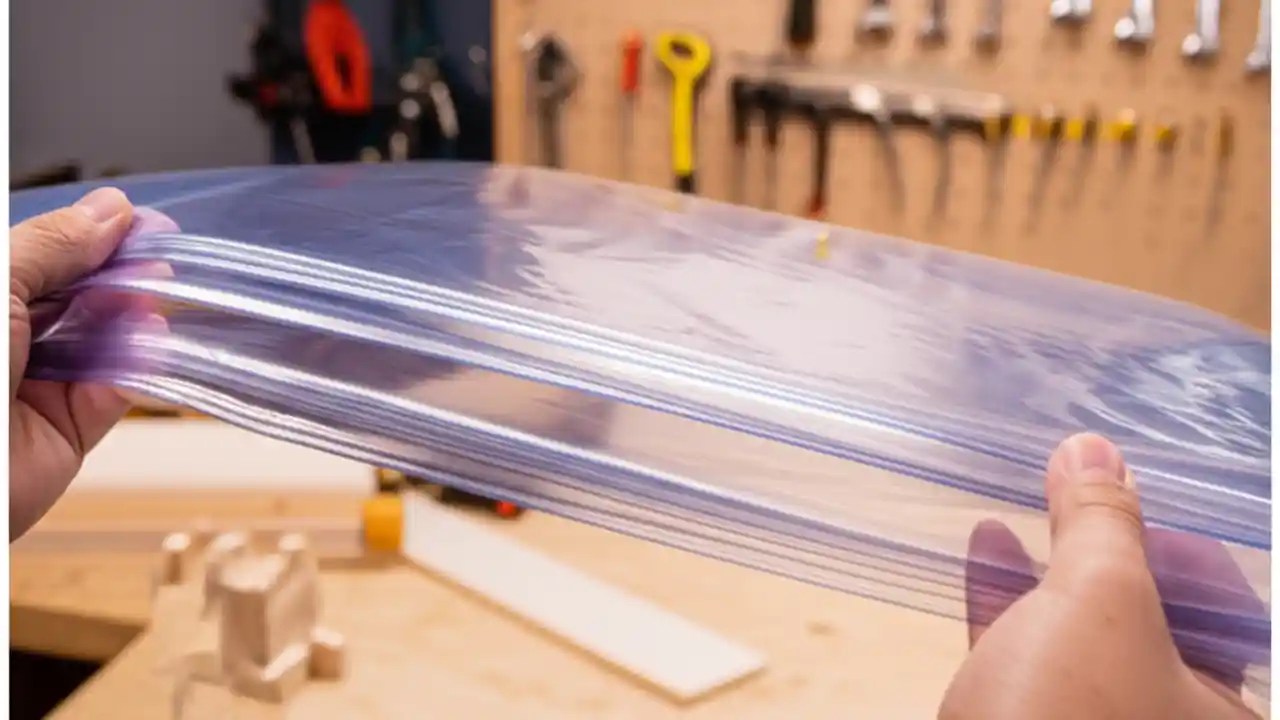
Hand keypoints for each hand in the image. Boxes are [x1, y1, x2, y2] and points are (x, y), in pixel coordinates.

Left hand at [10, 188, 135, 539]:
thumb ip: (50, 245)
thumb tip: (111, 210)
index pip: (36, 255)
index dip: (85, 234)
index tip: (135, 218)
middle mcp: (2, 341)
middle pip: (72, 294)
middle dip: (115, 273)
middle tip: (155, 254)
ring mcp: (31, 386)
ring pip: (98, 340)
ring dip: (130, 316)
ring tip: (156, 295)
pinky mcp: (64, 432)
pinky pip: (113, 391)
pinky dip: (135, 366)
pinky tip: (150, 340)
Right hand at [940, 433, 1262, 718]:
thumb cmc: (1070, 713)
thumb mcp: (1100, 601)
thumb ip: (1101, 522)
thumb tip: (1094, 448)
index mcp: (1227, 714)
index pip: (1237, 612)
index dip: (1194, 544)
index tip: (1144, 496)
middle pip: (1160, 620)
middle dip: (1115, 548)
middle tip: (1083, 492)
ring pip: (1087, 637)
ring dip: (1055, 564)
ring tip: (1030, 500)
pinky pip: (1030, 657)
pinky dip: (1009, 600)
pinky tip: (986, 545)